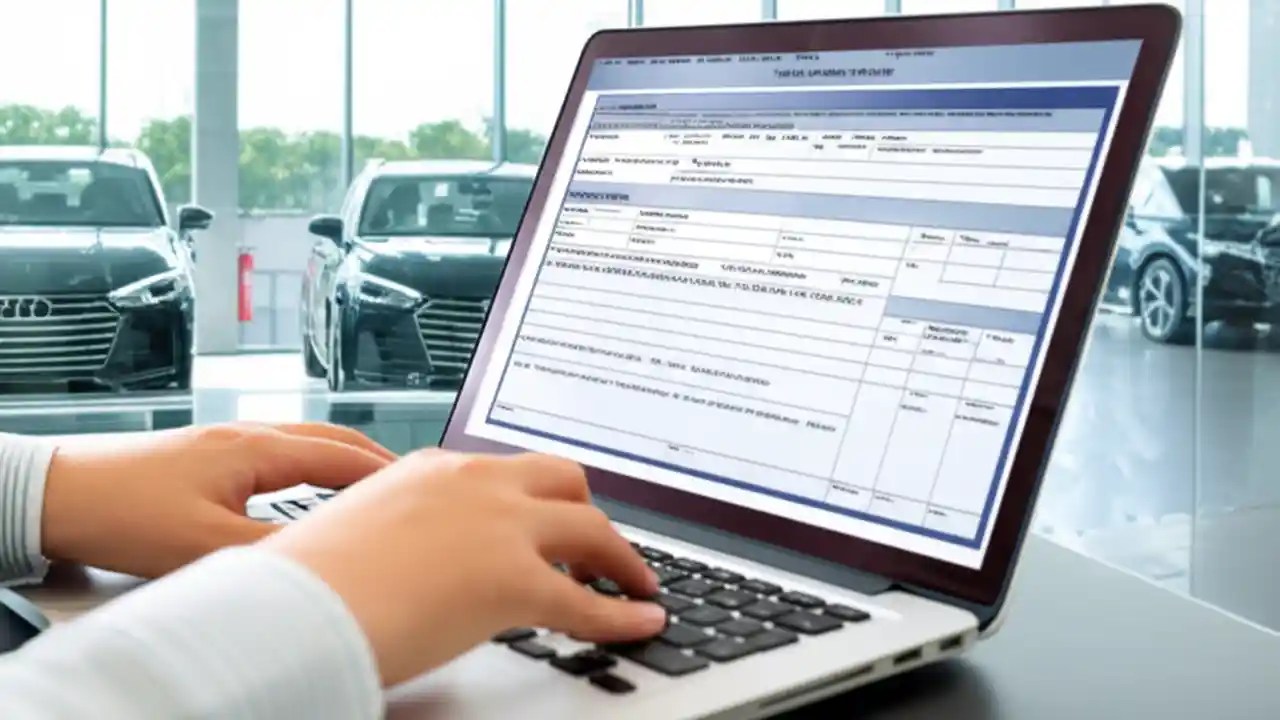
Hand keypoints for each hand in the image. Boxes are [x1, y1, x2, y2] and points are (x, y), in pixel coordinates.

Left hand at [41, 422, 394, 577]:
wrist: (61, 492)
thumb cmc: (124, 511)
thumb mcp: (208, 545)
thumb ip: (276, 548)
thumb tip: (325, 555)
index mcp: (257, 447)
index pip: (342, 455)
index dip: (385, 473)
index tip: (418, 486)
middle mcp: (247, 433)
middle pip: (330, 437)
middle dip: (373, 458)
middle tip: (407, 479)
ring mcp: (226, 439)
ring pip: (304, 440)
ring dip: (342, 457)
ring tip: (367, 480)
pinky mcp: (208, 453)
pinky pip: (280, 449)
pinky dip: (311, 462)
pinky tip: (304, 484)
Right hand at [261, 449, 666, 686]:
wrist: (287, 609)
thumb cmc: (303, 583)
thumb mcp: (357, 534)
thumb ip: (398, 535)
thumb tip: (407, 562)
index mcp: (432, 469)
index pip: (505, 472)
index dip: (537, 500)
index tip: (550, 518)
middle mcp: (473, 483)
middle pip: (564, 481)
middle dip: (587, 513)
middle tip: (594, 548)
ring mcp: (498, 526)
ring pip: (591, 528)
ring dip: (620, 557)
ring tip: (633, 583)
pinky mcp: (513, 580)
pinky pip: (589, 601)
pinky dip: (624, 613)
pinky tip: (642, 622)